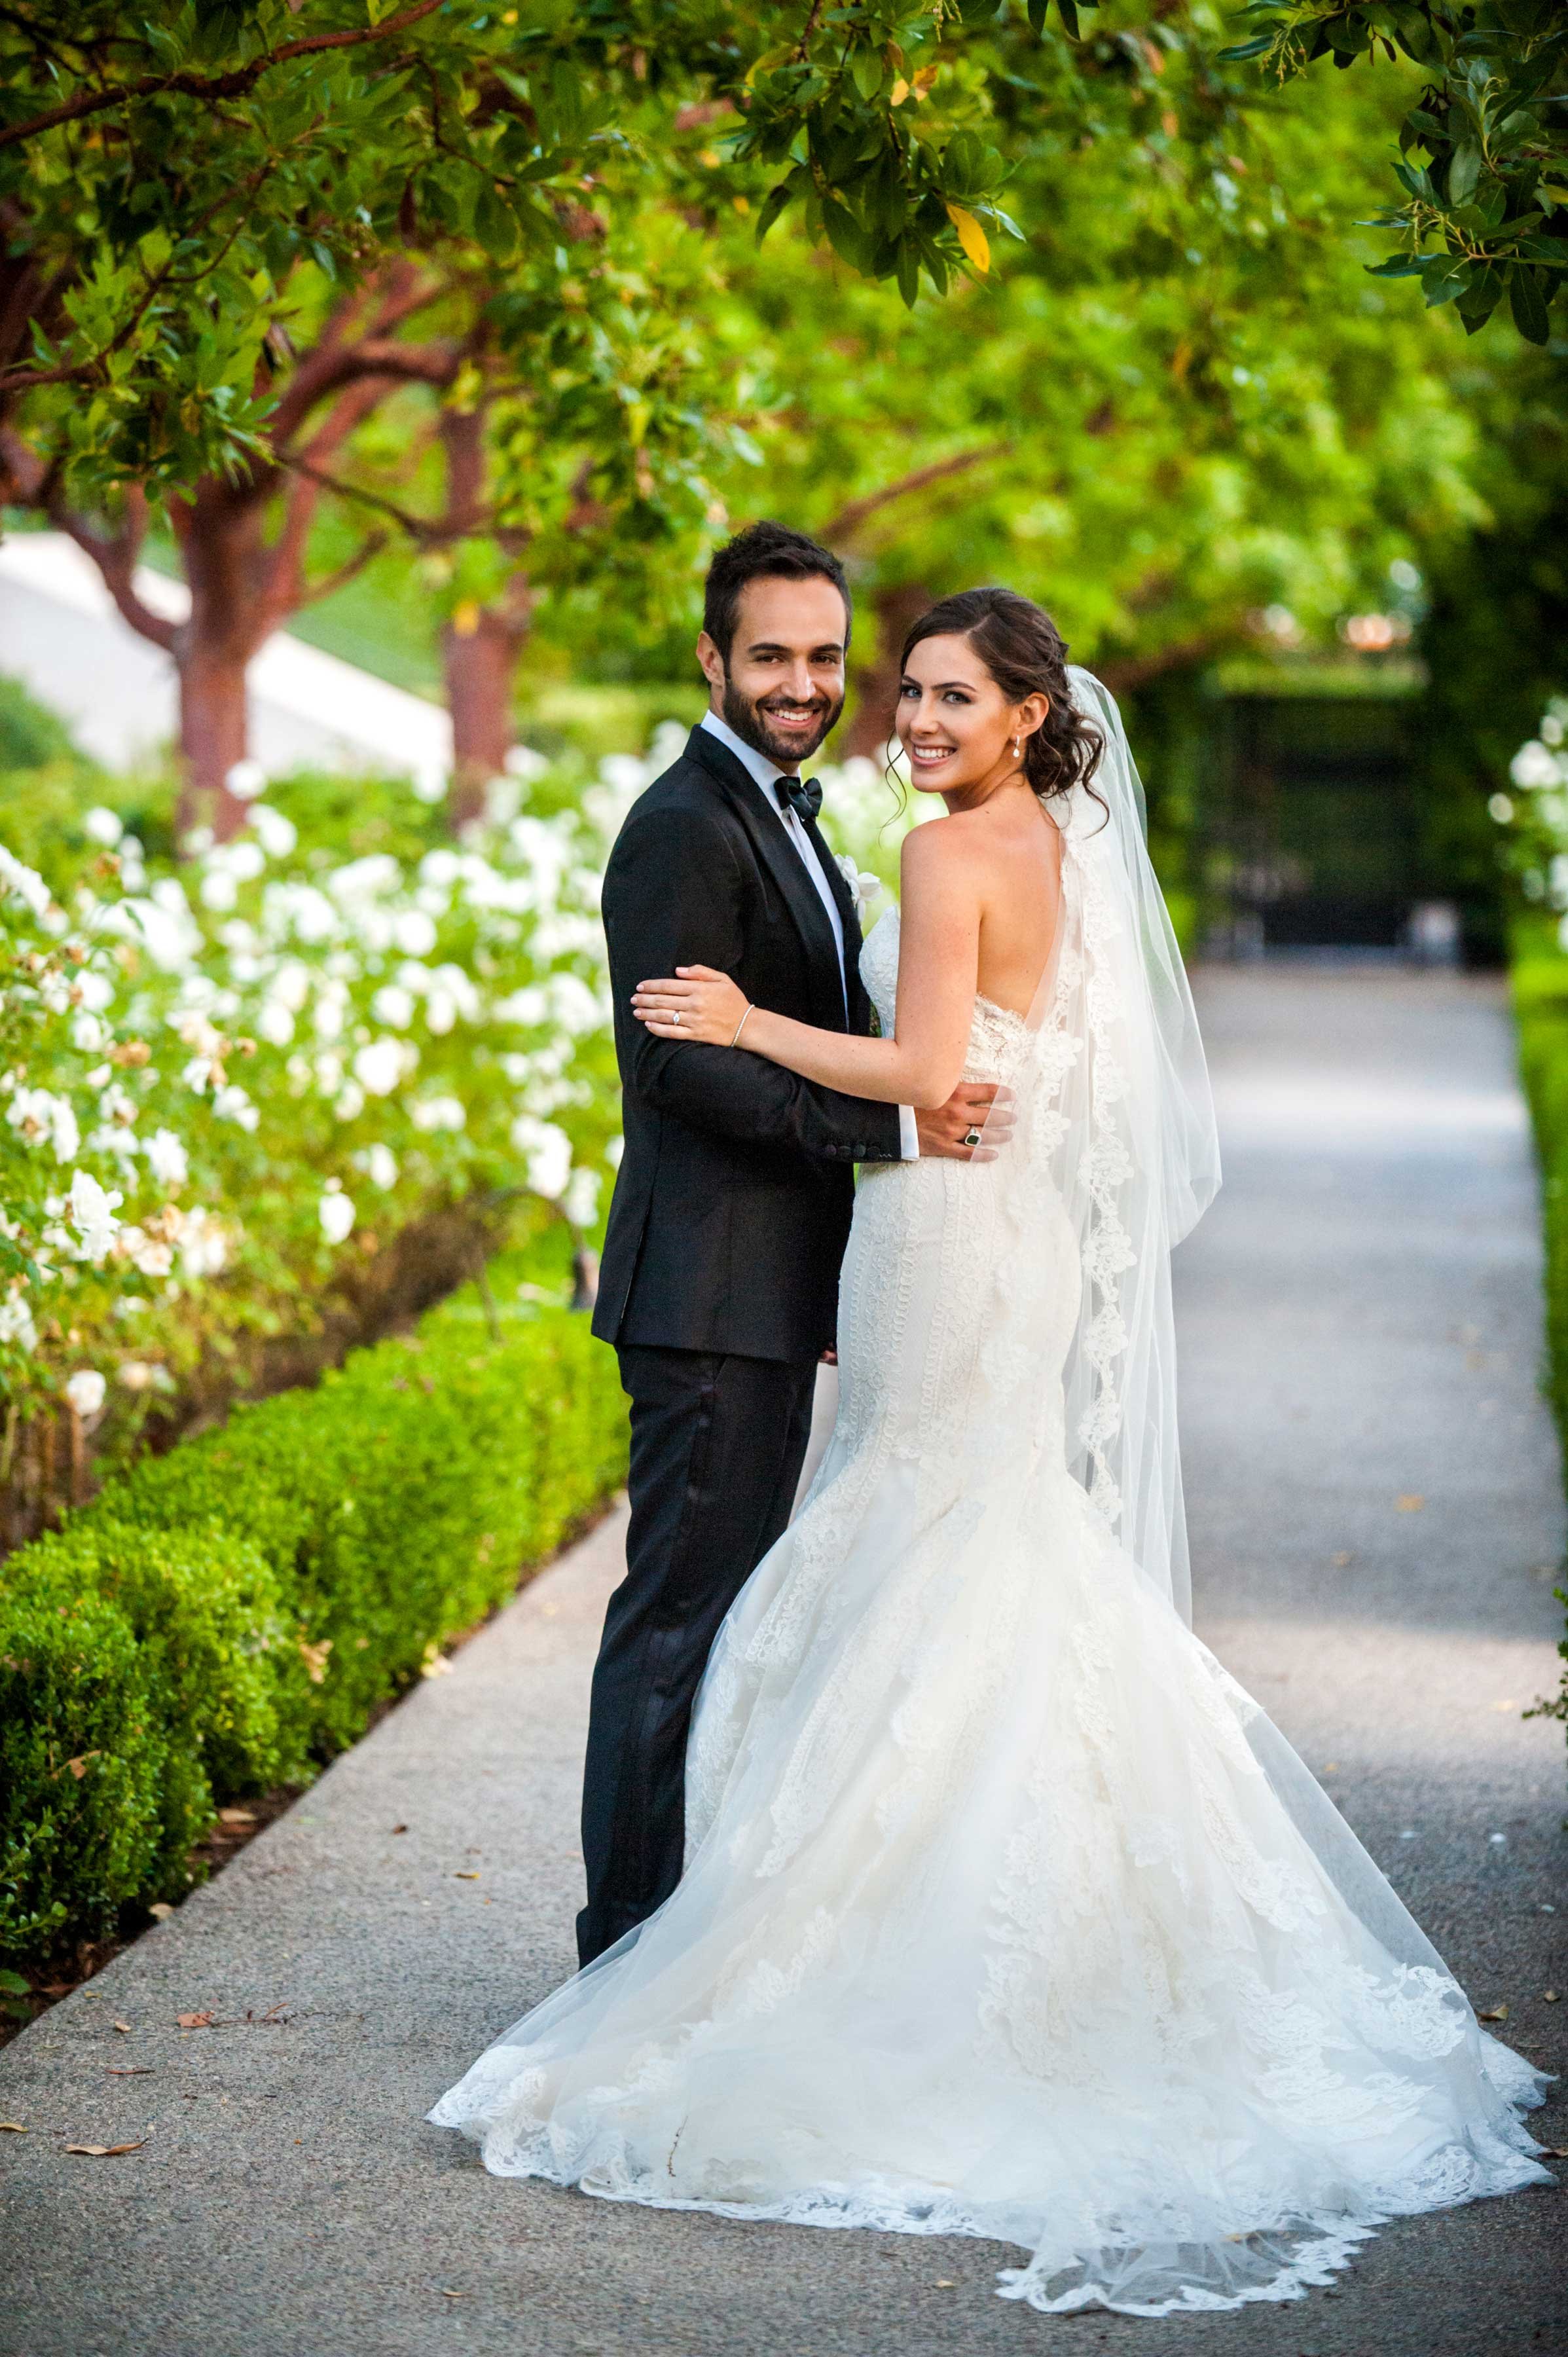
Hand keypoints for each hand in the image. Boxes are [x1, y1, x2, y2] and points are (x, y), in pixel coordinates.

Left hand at [632, 965, 750, 1045]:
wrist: (747, 1026)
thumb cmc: (734, 1000)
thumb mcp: (722, 979)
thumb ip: (701, 972)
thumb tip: (678, 970)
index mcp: (699, 989)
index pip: (669, 985)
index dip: (652, 985)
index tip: (640, 986)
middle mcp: (694, 1004)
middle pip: (663, 1000)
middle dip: (645, 999)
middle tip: (633, 999)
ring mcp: (694, 1020)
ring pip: (664, 1016)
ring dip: (647, 1013)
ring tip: (636, 1011)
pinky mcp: (695, 1035)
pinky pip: (672, 1032)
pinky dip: (658, 1029)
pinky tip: (649, 1025)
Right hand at [916, 1081, 1014, 1161]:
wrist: (889, 1118)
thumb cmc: (910, 1096)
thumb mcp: (932, 1082)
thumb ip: (950, 1081)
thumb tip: (965, 1076)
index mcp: (956, 1092)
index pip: (988, 1092)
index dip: (1003, 1094)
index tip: (1012, 1095)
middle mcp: (957, 1112)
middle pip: (990, 1115)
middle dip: (1005, 1117)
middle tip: (1013, 1118)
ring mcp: (951, 1131)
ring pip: (983, 1135)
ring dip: (999, 1135)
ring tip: (1008, 1135)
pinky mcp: (944, 1146)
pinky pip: (968, 1153)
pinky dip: (983, 1154)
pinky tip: (993, 1154)